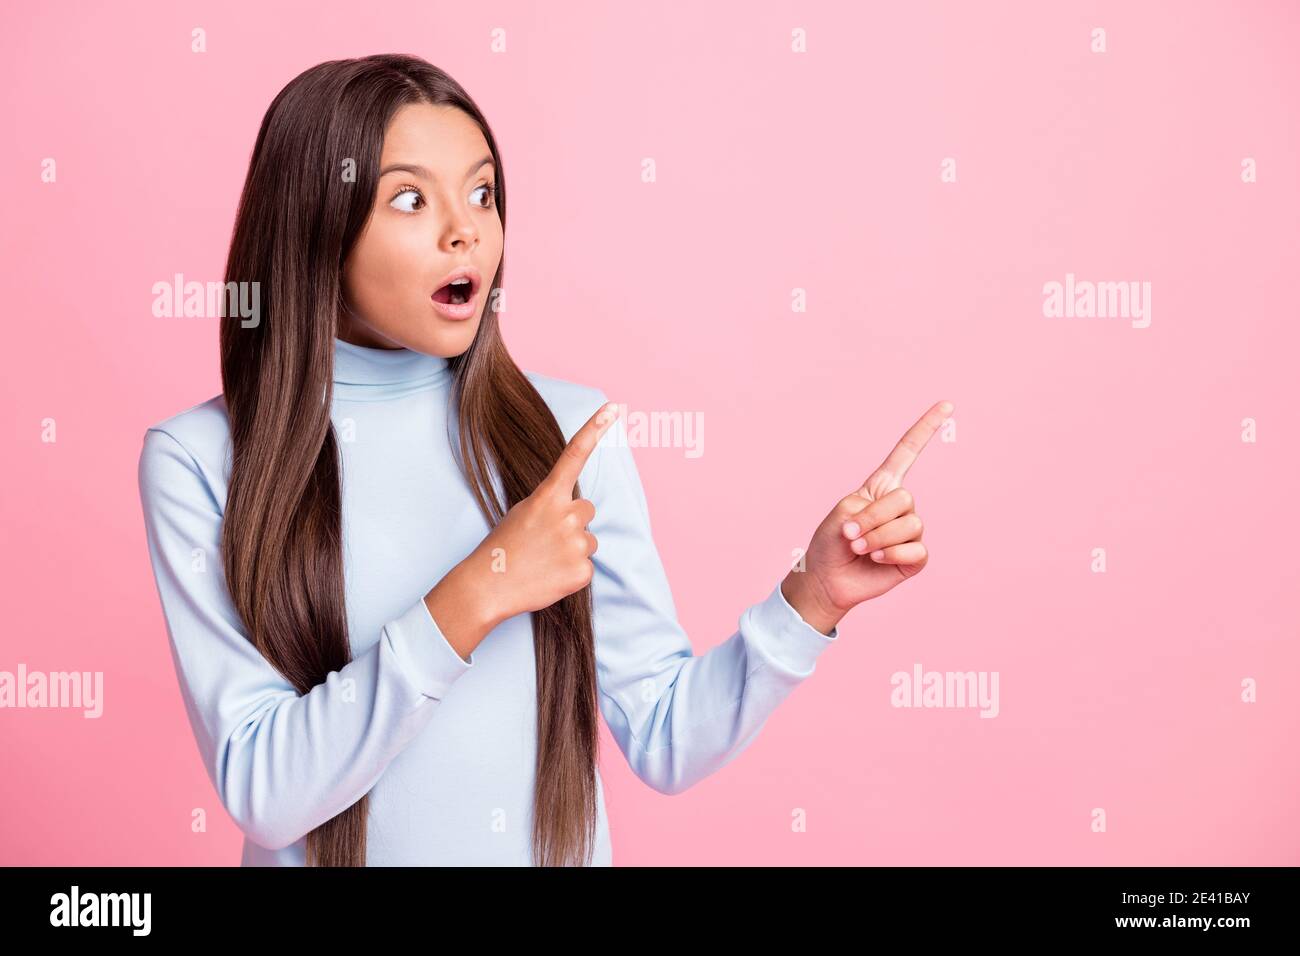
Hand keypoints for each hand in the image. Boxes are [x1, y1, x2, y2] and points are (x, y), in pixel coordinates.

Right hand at [461, 399, 619, 624]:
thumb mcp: (523, 512)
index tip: (613, 409)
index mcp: (547, 496)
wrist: (488, 586)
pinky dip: (571, 572)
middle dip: (573, 522)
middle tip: (545, 539)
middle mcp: (566, 515)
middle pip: (587, 510)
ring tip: (545, 560)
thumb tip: (578, 512)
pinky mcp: (583, 571)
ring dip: (572, 548)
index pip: (574, 456)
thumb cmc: (504, 548)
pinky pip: (587, 566)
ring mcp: (576, 543)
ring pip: (589, 540)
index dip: (595, 430)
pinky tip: (550, 575)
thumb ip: (552, 504)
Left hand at [782, 400, 952, 633]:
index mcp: (881, 487)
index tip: (946, 405)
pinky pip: (916, 549)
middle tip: (851, 534)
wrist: (826, 578)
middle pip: (905, 498)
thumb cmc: (830, 543)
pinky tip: (877, 559)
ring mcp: (909, 531)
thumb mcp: (841, 516)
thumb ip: (867, 512)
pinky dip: (891, 554)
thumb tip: (892, 529)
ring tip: (860, 549)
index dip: (925, 429)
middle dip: (874, 517)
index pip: (907, 453)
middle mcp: (899, 507)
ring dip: (878, 538)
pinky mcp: (915, 557)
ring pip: (910, 524)